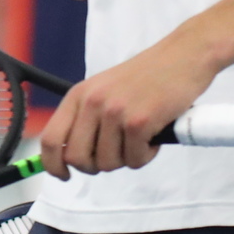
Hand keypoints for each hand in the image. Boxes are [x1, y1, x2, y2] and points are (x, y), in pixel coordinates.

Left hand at [39, 24, 225, 178]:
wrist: (182, 57)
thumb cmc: (146, 78)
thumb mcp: (104, 90)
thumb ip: (85, 119)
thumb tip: (70, 158)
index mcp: (78, 95)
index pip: (50, 139)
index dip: (53, 165)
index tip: (65, 176)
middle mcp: (92, 102)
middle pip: (78, 158)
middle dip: (97, 166)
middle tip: (117, 154)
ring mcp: (115, 111)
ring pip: (108, 164)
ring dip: (127, 158)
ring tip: (140, 137)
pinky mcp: (140, 121)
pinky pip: (135, 160)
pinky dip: (146, 155)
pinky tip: (154, 136)